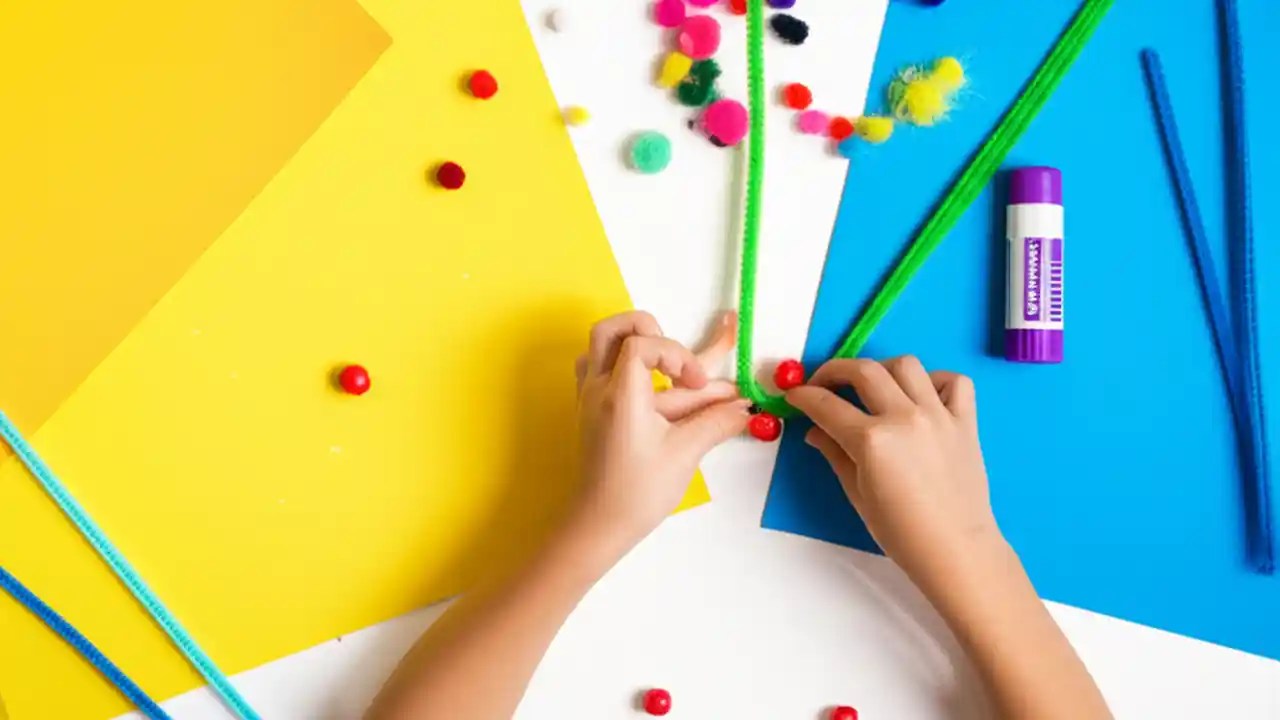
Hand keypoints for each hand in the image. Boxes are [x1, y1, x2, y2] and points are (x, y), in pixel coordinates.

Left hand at [572, 311, 749, 545]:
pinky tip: (652, 380)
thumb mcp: (685, 453)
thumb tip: (746, 406)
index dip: (678, 355)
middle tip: (679, 359)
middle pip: (613, 330)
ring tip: (671, 364)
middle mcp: (599, 388)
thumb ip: (716, 422)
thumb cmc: (638, 492)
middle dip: (652, 331)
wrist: (600, 524)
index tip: (698, 383)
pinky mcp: (593, 410)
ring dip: (638, 344)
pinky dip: (627, 366)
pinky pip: (601, 369)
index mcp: (620, 394)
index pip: (644, 344)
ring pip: (604, 346)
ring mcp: (591, 397)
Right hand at [786, 356, 1000, 586]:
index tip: (794, 395)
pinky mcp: (965, 421)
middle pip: (863, 371)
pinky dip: (935, 381)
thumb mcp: (857, 494)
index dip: (803, 396)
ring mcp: (938, 415)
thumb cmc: (900, 532)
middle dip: (833, 371)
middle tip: (823, 385)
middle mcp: (904, 417)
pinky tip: (921, 397)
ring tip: (872, 387)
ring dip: (882, 369)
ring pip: (906, 365)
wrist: (955, 550)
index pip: (826, 405)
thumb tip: (815, 430)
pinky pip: (954, 382)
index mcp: (872, 440)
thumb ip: (834, 453)